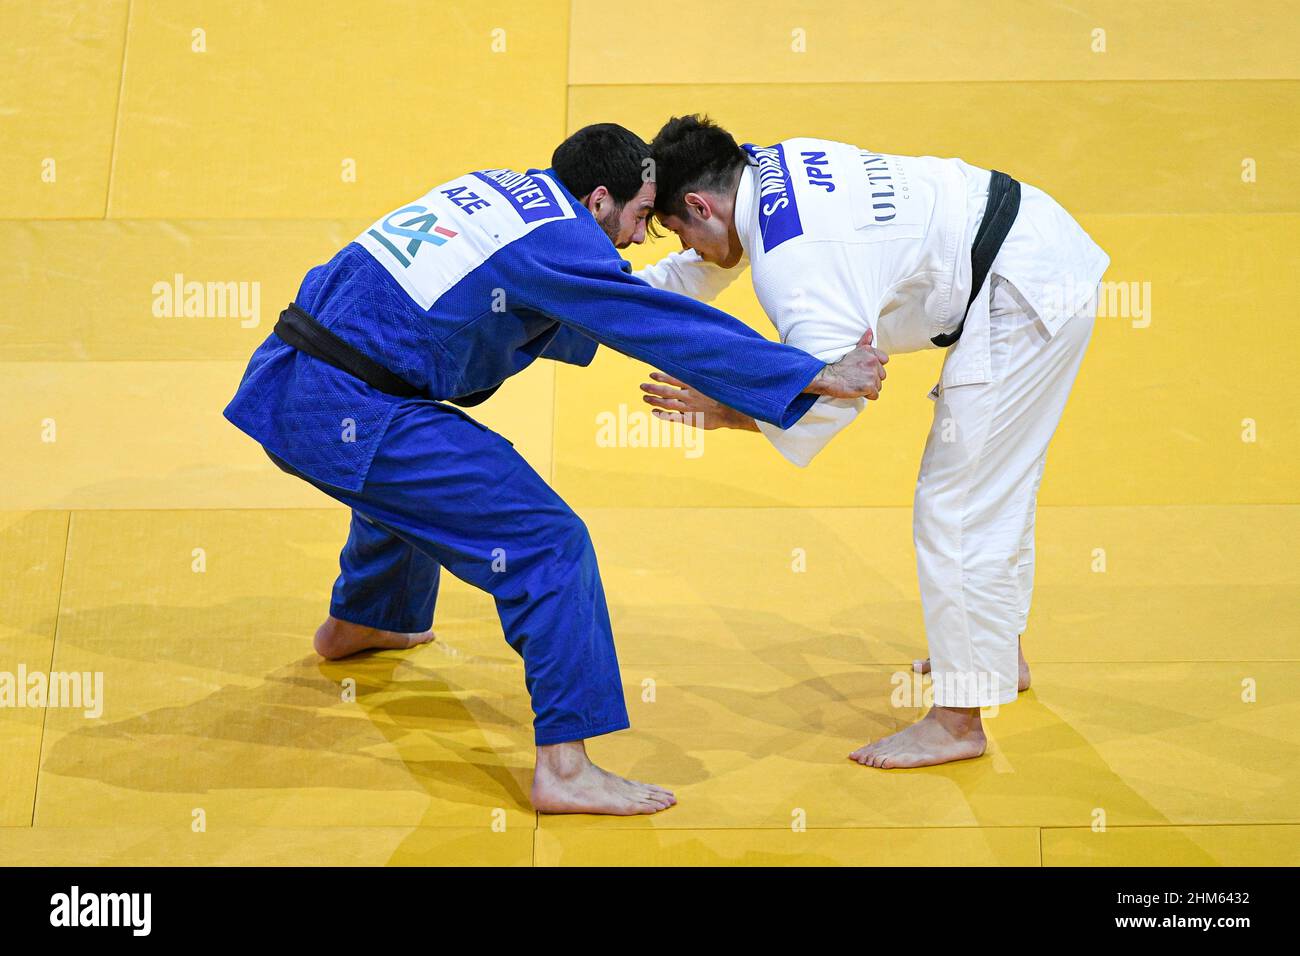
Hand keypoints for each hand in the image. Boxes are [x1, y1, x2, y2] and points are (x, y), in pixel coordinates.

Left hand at [639, 373, 758, 430]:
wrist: (732, 412)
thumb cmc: (721, 396)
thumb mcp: (710, 383)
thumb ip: (697, 379)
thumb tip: (686, 370)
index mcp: (694, 385)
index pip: (674, 378)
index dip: (661, 376)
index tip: (651, 374)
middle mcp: (689, 396)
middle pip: (667, 391)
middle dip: (653, 388)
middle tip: (642, 386)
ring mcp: (689, 408)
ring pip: (667, 404)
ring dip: (654, 400)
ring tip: (645, 398)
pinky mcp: (691, 420)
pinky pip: (673, 417)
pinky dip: (662, 414)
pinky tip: (654, 411)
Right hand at [806, 328, 888, 399]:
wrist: (829, 377)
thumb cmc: (840, 366)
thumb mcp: (854, 350)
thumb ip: (865, 342)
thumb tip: (870, 331)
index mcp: (870, 352)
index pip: (884, 360)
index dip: (875, 367)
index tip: (864, 369)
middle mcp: (873, 361)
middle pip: (882, 375)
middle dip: (872, 379)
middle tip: (858, 378)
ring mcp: (872, 374)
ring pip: (879, 386)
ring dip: (869, 388)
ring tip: (857, 384)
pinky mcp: (869, 386)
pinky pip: (875, 395)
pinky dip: (867, 395)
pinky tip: (857, 390)